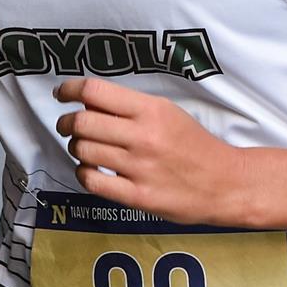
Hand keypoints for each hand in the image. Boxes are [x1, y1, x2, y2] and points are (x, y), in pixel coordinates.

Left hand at [53, 78, 242, 226]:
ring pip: (83, 150)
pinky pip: (92, 181)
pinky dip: (83, 172)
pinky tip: (90, 170)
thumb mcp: (168, 113)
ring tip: (84, 148)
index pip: (94, 91)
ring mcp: (138, 168)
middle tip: (67, 125)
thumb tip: (88, 102)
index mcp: (151, 109)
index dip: (69, 89)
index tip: (61, 93)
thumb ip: (131, 107)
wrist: (225, 183)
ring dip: (76, 147)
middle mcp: (142, 136)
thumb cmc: (195, 145)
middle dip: (66, 122)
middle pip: (82, 121)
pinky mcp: (137, 196)